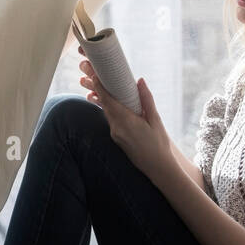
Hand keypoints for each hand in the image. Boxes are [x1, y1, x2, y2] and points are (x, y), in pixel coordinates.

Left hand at [78, 48, 172, 185]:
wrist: (157, 169)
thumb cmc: (159, 145)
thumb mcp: (155, 120)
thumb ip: (146, 100)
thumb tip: (140, 81)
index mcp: (127, 122)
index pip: (109, 101)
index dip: (100, 87)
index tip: (94, 75)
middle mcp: (117, 128)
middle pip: (103, 105)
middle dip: (95, 90)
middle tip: (85, 77)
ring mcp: (115, 134)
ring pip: (105, 113)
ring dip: (98, 100)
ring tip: (87, 87)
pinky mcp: (116, 138)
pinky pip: (109, 120)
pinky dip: (106, 109)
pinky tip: (103, 103)